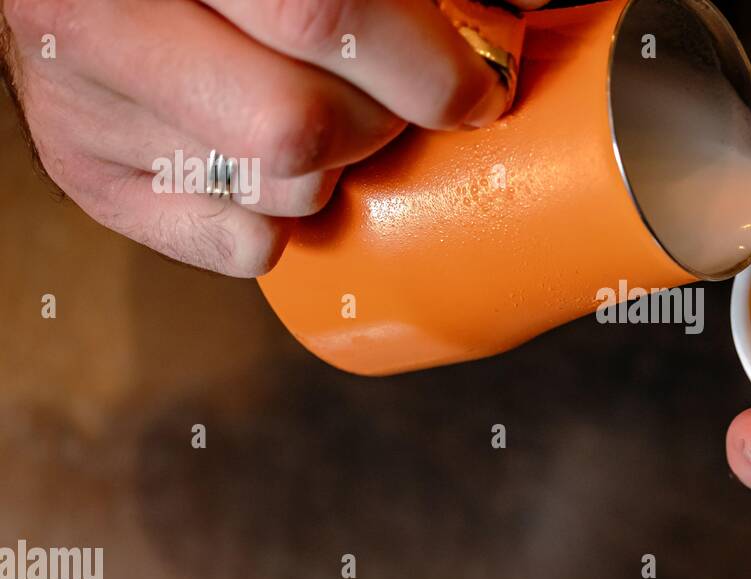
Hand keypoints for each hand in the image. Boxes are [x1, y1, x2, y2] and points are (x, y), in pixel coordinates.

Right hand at [0, 0, 543, 275]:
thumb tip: (527, 6)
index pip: (321, 16)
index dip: (426, 68)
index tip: (476, 87)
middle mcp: (98, 23)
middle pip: (299, 126)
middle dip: (383, 123)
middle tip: (401, 101)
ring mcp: (84, 108)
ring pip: (279, 191)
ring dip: (339, 167)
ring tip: (329, 115)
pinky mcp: (92, 178)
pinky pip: (241, 244)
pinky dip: (290, 217)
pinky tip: (278, 162)